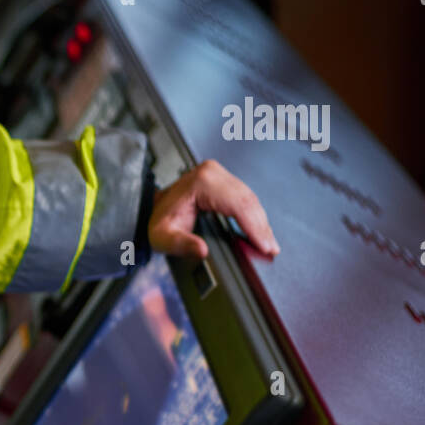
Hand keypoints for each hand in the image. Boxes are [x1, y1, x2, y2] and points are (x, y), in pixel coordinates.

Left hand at [149, 159, 278, 259]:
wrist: (153, 209)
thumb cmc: (158, 220)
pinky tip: (260, 230)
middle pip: (248, 201)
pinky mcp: (223, 179)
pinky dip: (254, 215)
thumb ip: (181, 244)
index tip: (264, 245)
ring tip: (269, 244)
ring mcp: (218, 174)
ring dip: (261, 222)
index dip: (254, 226)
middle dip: (262, 227)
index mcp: (201, 182)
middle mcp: (211, 173)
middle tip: (271, 249)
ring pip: (250, 198)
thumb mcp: (162, 237)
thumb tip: (202, 250)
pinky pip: (245, 197)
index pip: (238, 204)